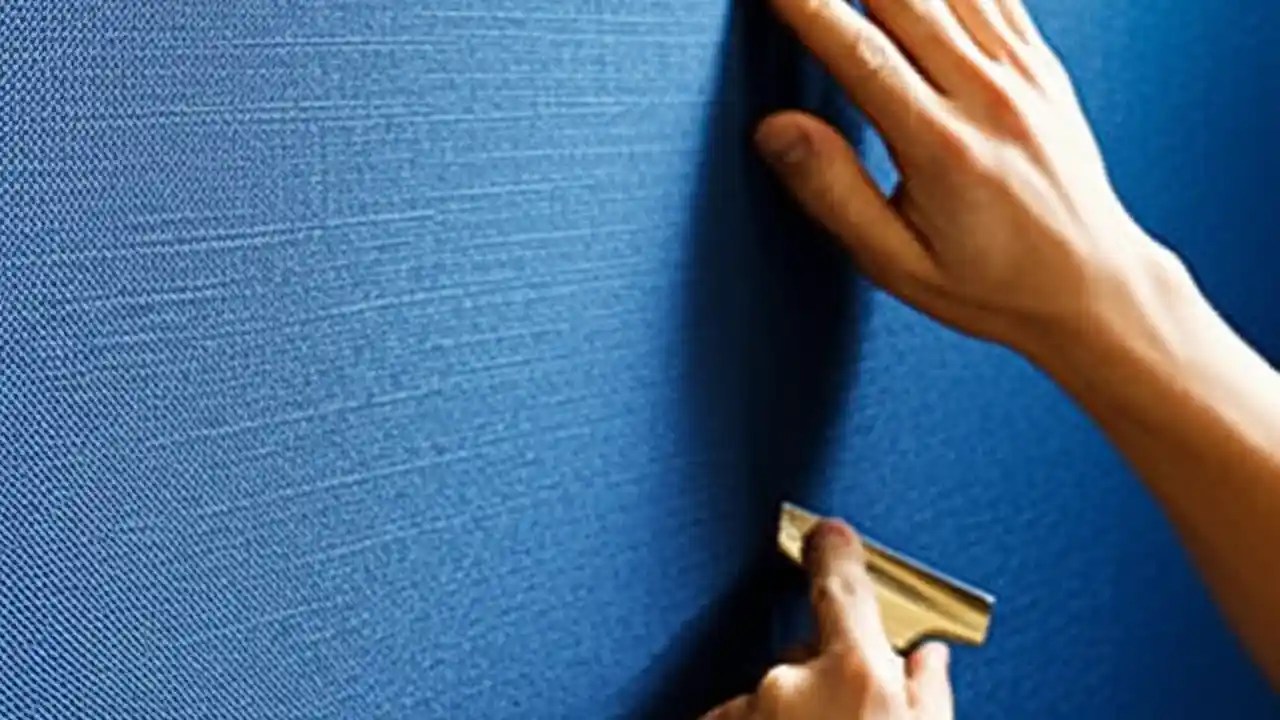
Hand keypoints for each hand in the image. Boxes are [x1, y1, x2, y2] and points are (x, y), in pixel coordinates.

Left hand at [699, 519, 952, 718]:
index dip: (837, 554)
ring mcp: (746, 711)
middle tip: (851, 718)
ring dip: (787, 711)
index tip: (830, 533)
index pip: (844, 586)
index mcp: (856, 675)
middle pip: (804, 652)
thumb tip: (924, 660)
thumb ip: (926, 692)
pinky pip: (736, 717)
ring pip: (767, 693)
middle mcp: (792, 685)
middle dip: (823, 675)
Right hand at [754, 0, 1189, 358]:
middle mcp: (989, 97)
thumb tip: (774, 129)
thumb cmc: (990, 286)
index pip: (861, 53)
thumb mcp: (896, 261)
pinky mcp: (1038, 62)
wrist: (1091, 285)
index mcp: (944, 149)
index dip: (808, 6)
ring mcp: (1022, 72)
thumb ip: (832, 191)